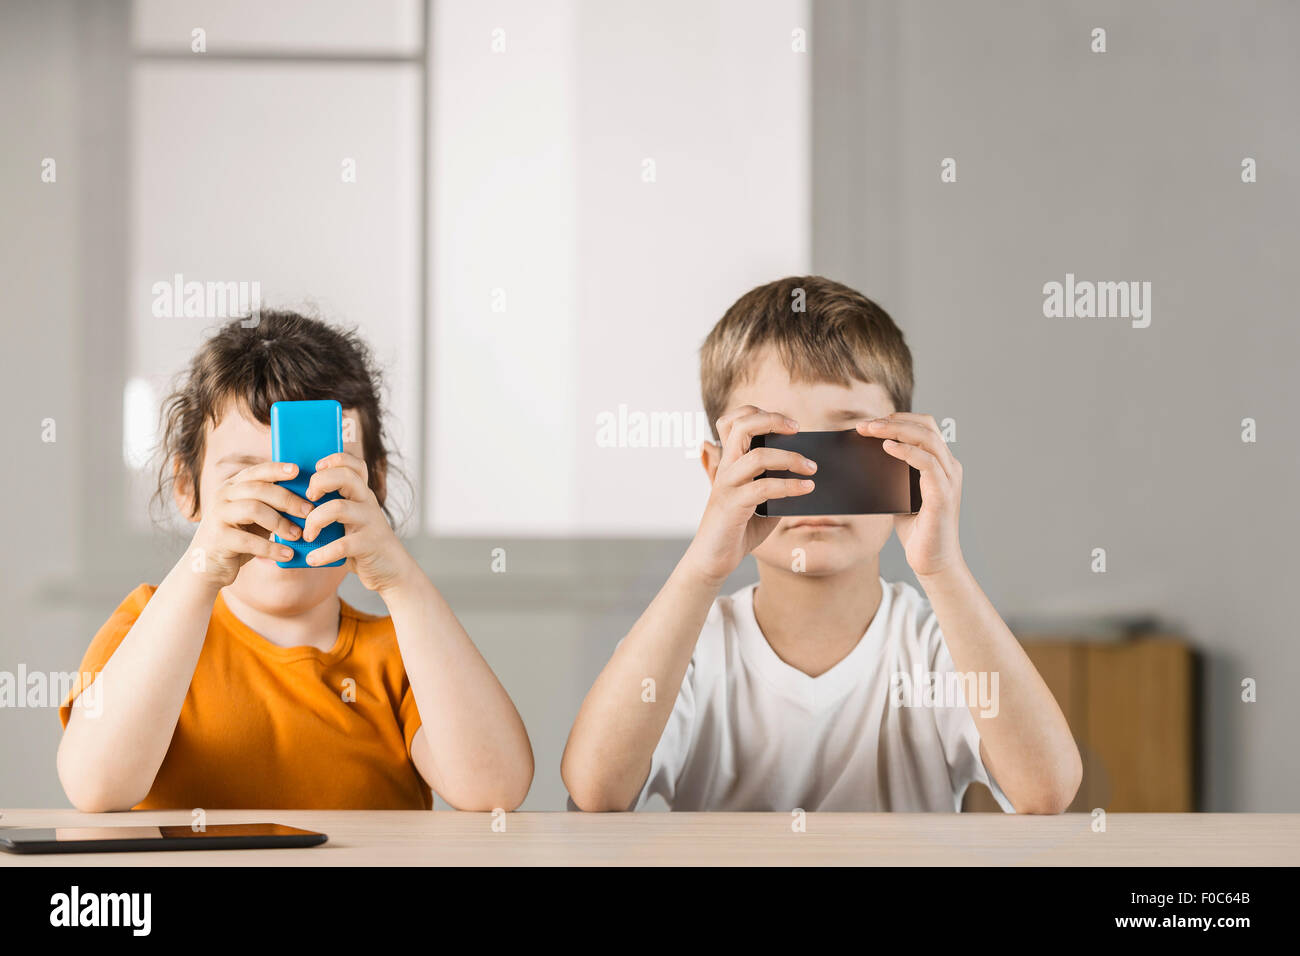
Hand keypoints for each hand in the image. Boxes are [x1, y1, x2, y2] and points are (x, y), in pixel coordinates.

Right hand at [189, 461, 310, 586]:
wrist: (208, 567)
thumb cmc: (240, 538)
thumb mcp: (256, 518)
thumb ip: (272, 506)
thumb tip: (307, 501)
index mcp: (233, 486)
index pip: (256, 471)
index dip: (277, 469)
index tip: (297, 470)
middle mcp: (222, 496)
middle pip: (259, 489)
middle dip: (287, 499)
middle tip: (309, 511)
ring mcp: (218, 515)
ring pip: (253, 509)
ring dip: (280, 522)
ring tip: (298, 534)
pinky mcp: (218, 538)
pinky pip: (249, 540)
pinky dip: (272, 548)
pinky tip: (288, 554)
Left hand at [301, 452, 415, 594]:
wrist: (391, 569)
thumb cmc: (361, 542)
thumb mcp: (351, 518)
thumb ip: (333, 506)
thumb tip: (292, 501)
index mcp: (361, 493)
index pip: (354, 464)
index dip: (334, 460)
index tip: (317, 469)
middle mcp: (367, 502)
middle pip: (346, 476)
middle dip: (320, 482)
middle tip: (309, 498)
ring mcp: (370, 522)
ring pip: (338, 508)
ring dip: (314, 520)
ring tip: (307, 535)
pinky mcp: (369, 544)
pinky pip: (342, 545)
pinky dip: (322, 553)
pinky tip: (312, 559)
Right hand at [682, 405, 816, 584]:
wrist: (714, 559)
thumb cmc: (738, 528)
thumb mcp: (761, 501)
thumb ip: (776, 482)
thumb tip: (805, 471)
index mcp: (729, 462)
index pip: (733, 421)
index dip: (759, 413)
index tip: (788, 424)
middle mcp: (725, 468)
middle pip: (742, 426)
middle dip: (772, 420)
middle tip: (797, 429)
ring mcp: (727, 485)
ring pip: (757, 455)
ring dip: (790, 458)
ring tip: (811, 467)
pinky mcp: (733, 505)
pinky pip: (764, 487)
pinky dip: (790, 485)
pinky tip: (806, 488)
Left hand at [859, 413, 963, 577]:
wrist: (932, 561)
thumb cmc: (917, 529)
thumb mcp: (900, 494)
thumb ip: (893, 474)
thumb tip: (867, 456)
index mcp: (941, 465)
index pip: (925, 428)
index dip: (900, 419)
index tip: (871, 422)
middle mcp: (949, 468)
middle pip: (926, 427)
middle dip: (894, 420)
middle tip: (866, 424)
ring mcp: (948, 480)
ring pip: (927, 440)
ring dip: (897, 431)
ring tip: (871, 431)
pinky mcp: (943, 495)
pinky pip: (927, 463)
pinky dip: (906, 452)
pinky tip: (888, 448)